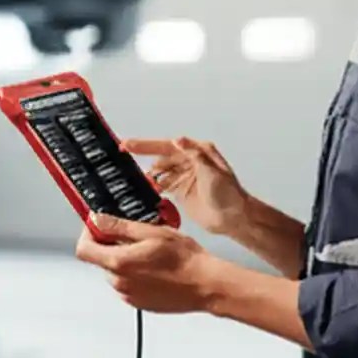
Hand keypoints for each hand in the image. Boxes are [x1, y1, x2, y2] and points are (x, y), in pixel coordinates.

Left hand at [75, 213, 219, 313]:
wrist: (205, 284)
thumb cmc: (184, 259)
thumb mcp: (152, 231)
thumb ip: (120, 226)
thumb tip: (98, 220)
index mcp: (119, 263)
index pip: (84, 249)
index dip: (88, 233)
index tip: (98, 224)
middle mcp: (120, 282)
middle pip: (100, 259)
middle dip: (111, 244)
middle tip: (133, 233)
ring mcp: (129, 295)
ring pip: (115, 271)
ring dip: (125, 259)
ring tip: (149, 250)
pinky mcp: (139, 303)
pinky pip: (128, 284)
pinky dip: (135, 273)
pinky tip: (154, 266)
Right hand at [121, 136, 248, 235]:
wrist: (233, 218)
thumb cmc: (229, 193)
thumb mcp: (212, 171)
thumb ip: (193, 155)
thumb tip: (178, 140)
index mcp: (198, 152)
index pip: (168, 145)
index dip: (148, 144)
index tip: (129, 144)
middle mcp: (189, 161)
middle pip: (161, 156)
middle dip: (143, 154)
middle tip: (123, 151)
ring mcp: (184, 176)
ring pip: (160, 171)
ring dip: (149, 173)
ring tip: (135, 176)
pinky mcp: (181, 190)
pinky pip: (163, 184)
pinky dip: (154, 185)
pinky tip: (145, 187)